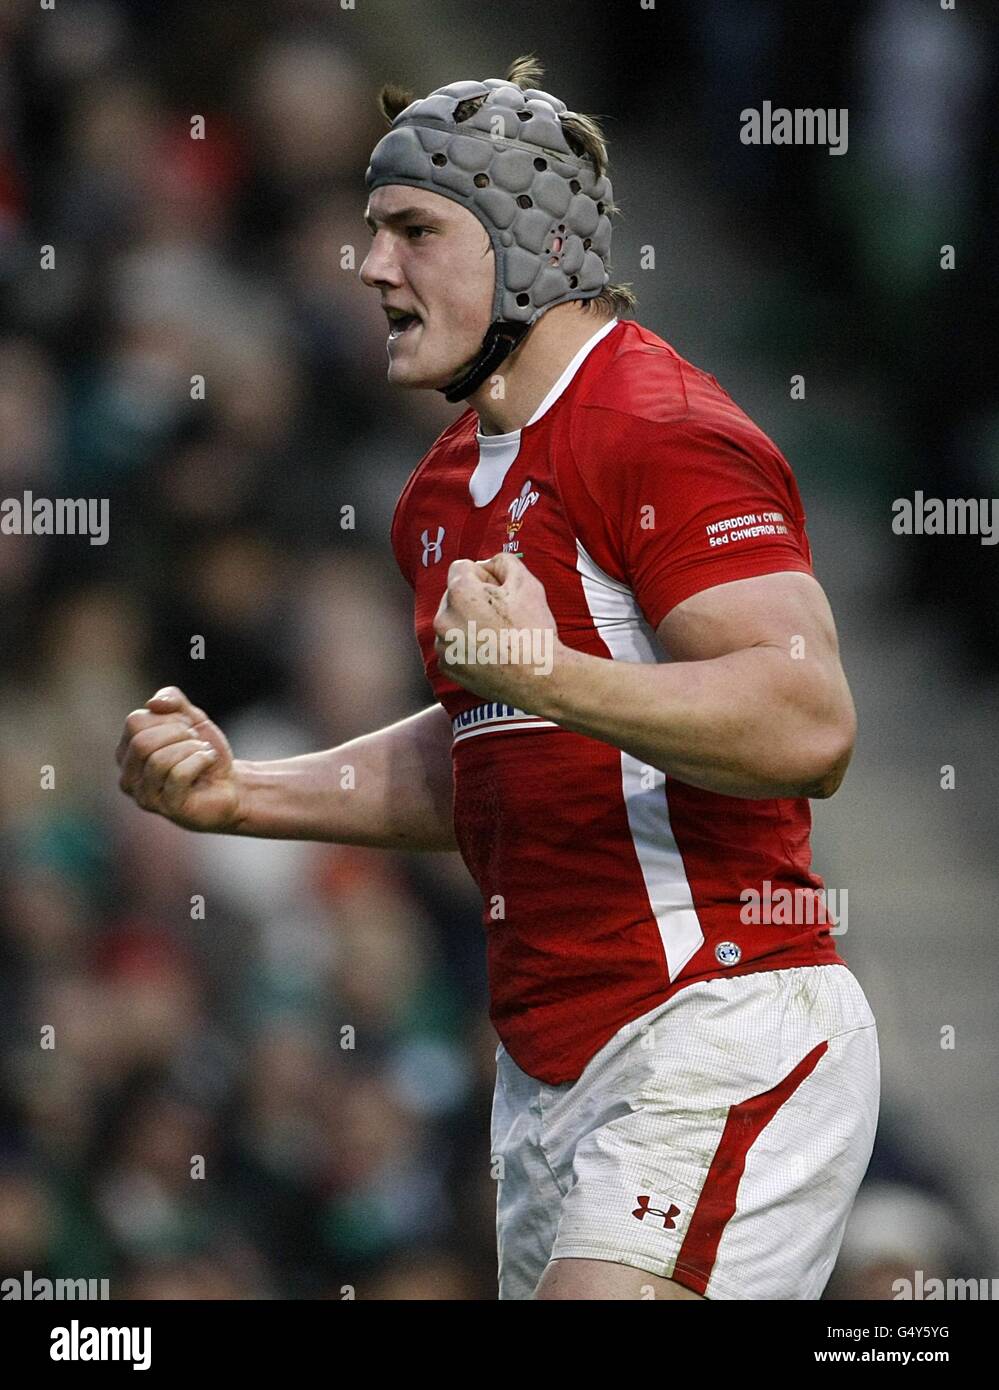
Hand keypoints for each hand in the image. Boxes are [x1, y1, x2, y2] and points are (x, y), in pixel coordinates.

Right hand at [116, 685, 243, 832]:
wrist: (230, 784)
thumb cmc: (202, 752)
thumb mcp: (189, 717)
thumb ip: (171, 700)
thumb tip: (153, 704)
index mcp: (126, 753)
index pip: (135, 722)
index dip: (167, 717)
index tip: (186, 726)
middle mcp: (128, 778)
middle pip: (142, 742)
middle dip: (177, 733)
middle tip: (195, 740)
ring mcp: (146, 797)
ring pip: (159, 760)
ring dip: (191, 749)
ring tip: (203, 752)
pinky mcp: (170, 809)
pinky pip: (178, 775)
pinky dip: (200, 760)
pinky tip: (209, 762)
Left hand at [432, 552, 561, 708]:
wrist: (540, 679)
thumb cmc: (534, 631)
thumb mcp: (527, 583)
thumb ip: (503, 562)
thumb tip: (489, 564)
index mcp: (460, 593)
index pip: (462, 568)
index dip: (484, 576)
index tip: (500, 592)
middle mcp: (444, 618)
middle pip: (455, 596)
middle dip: (474, 600)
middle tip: (503, 616)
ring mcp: (444, 646)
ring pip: (454, 622)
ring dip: (469, 624)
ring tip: (498, 637)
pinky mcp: (448, 667)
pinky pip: (453, 647)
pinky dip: (467, 648)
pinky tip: (491, 652)